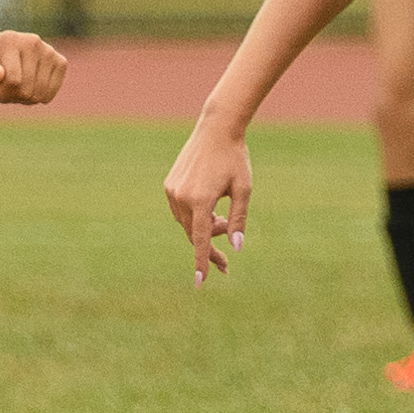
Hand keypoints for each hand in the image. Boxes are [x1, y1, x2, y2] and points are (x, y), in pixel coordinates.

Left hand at [0, 31, 65, 105]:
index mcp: (9, 40)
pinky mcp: (61, 62)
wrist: (1, 51)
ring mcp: (49, 51)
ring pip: (39, 95)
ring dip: (24, 99)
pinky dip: (38, 98)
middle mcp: (33, 42)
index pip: (13, 81)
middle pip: (27, 90)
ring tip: (16, 86)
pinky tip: (30, 86)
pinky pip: (50, 95)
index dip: (1, 94)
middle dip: (12, 97)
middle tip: (5, 88)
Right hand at [163, 116, 250, 284]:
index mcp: (201, 200)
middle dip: (209, 248)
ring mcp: (172, 191)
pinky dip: (194, 218)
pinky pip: (180, 211)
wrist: (216, 130)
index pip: (200, 240)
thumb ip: (238, 220)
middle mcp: (181, 197)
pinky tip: (210, 211)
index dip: (202, 262)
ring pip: (186, 224)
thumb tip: (236, 247)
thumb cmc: (235, 159)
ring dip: (203, 230)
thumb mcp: (244, 190)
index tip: (200, 282)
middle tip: (227, 261)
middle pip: (194, 235)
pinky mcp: (169, 185)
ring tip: (222, 222)